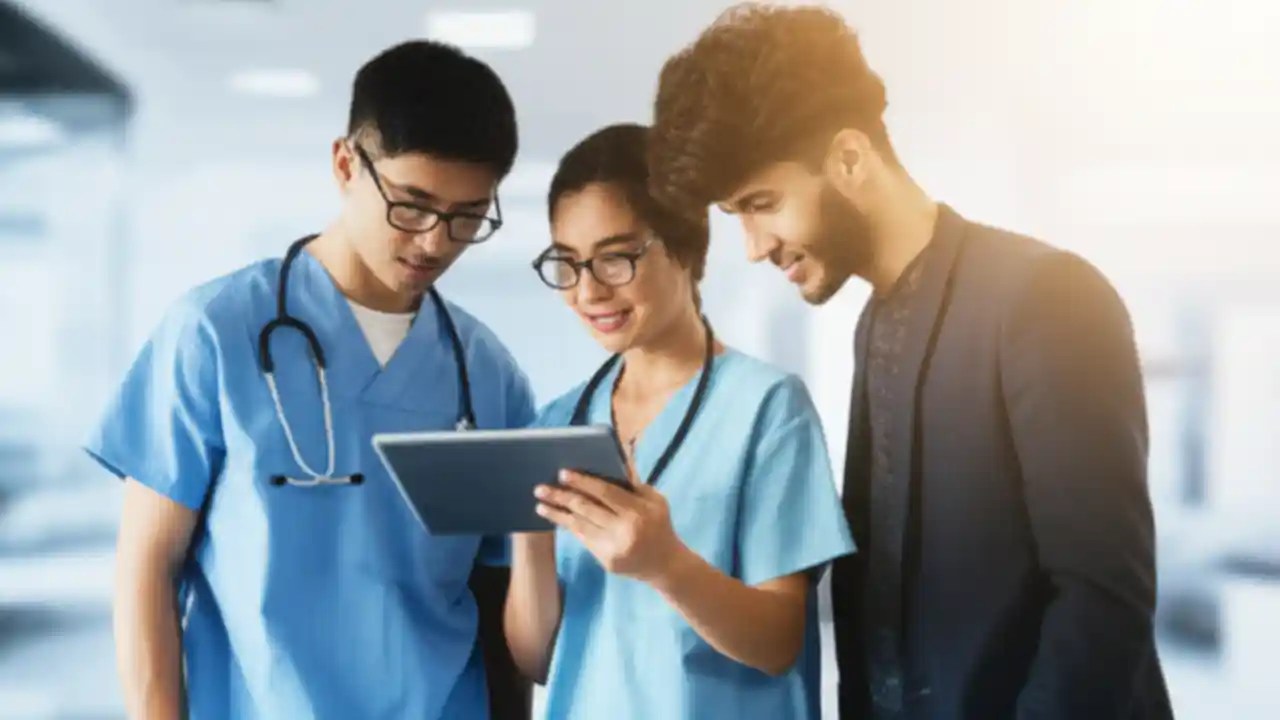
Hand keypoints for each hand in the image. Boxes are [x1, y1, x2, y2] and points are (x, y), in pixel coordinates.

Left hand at [534, 468, 686, 583]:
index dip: (583, 482)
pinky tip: (557, 517)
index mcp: (639, 511)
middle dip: (562, 497)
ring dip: (557, 514)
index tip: (563, 473)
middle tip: (541, 488)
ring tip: (540, 504)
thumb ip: (634, 484)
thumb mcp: (656, 500)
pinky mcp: (606, 561)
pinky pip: (583, 539)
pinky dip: (569, 526)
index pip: (606, 493)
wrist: (665, 565)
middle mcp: (625, 530)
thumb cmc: (659, 524)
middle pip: (587, 509)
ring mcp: (614, 548)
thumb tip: (613, 460)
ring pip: (580, 525)